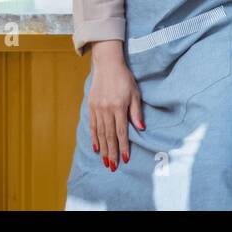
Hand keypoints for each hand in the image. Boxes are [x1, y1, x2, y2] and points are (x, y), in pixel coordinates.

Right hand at [87, 40, 143, 172]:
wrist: (107, 64)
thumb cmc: (124, 78)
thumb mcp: (134, 93)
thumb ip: (136, 111)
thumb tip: (141, 128)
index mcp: (119, 107)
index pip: (121, 132)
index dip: (123, 146)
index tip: (125, 159)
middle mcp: (106, 109)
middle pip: (110, 135)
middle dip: (112, 152)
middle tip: (113, 167)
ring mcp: (97, 108)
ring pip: (100, 133)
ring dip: (103, 148)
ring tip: (105, 161)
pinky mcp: (91, 106)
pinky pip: (92, 125)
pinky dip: (94, 137)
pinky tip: (96, 147)